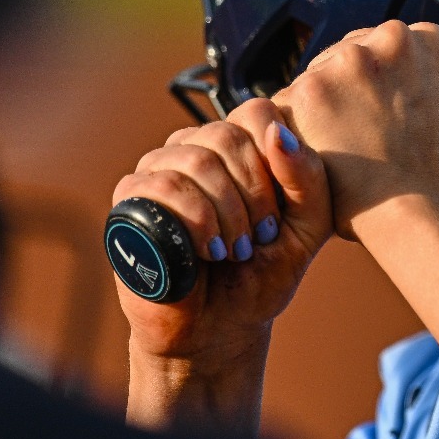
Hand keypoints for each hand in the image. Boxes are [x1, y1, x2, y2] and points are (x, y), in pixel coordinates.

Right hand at [111, 98, 332, 366]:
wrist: (219, 326)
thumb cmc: (264, 271)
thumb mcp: (308, 226)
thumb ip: (307, 177)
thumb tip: (277, 132)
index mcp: (239, 145)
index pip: (257, 112)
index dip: (275, 162)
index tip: (280, 213)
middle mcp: (196, 147)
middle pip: (226, 134)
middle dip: (253, 193)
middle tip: (259, 236)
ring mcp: (158, 169)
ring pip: (194, 158)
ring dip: (226, 212)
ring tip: (234, 249)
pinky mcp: (130, 201)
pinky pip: (161, 186)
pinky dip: (195, 219)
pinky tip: (209, 251)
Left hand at [273, 20, 438, 238]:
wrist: (411, 205)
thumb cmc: (430, 166)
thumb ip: (423, 73)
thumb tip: (404, 69)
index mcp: (423, 39)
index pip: (383, 43)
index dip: (376, 78)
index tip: (377, 104)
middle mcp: (387, 38)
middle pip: (347, 54)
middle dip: (346, 86)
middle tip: (358, 129)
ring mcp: (347, 61)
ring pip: (317, 76)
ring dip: (319, 105)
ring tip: (341, 144)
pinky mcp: (310, 89)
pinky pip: (288, 103)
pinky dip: (295, 127)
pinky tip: (319, 151)